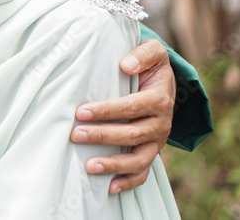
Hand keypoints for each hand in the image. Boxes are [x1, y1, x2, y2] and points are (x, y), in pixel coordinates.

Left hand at [70, 38, 173, 193]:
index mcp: (160, 99)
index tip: (81, 111)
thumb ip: (143, 54)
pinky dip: (128, 182)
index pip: (132, 107)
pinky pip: (143, 173)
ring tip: (89, 166)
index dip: (107, 110)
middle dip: (102, 136)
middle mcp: (161, 123)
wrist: (164, 83)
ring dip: (113, 164)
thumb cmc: (150, 66)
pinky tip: (109, 187)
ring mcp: (157, 141)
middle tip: (75, 134)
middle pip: (132, 134)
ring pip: (138, 159)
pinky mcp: (151, 152)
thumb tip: (126, 64)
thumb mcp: (154, 52)